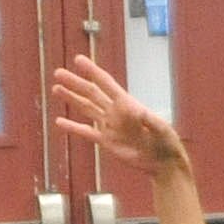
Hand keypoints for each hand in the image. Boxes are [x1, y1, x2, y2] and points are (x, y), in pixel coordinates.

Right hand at [50, 55, 191, 183]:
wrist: (163, 163)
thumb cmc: (167, 143)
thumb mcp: (162, 130)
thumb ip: (151, 121)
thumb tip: (139, 111)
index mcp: (128, 104)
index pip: (106, 84)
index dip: (92, 72)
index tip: (78, 60)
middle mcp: (116, 112)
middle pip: (92, 93)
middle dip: (75, 83)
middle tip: (58, 73)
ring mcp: (110, 126)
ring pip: (86, 108)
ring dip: (71, 99)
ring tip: (56, 88)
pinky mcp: (106, 141)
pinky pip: (86, 132)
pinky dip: (73, 127)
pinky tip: (59, 122)